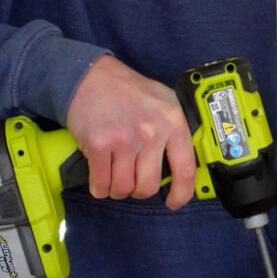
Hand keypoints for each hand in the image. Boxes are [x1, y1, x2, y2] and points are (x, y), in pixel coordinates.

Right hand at [65, 55, 195, 209]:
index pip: (185, 170)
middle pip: (148, 186)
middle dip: (139, 191)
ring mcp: (124, 139)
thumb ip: (175, 131)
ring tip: (115, 177)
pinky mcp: (98, 144)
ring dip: (118, 190)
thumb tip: (184, 164)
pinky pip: (101, 183)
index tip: (173, 202)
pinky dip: (99, 188)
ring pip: (123, 187)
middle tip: (134, 183)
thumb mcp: (165, 102)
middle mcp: (151, 133)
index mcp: (173, 123)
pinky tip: (100, 180)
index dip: (181, 194)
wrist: (91, 75)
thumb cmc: (129, 90)